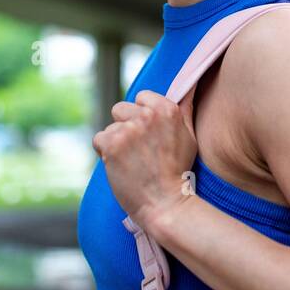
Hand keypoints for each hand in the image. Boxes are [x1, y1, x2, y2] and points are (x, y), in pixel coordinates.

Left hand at [93, 88, 198, 231]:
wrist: (166, 203)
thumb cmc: (178, 172)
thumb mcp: (189, 136)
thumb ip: (184, 109)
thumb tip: (189, 86)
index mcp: (167, 109)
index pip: (142, 97)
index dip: (142, 116)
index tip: (150, 136)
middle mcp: (147, 115)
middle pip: (121, 109)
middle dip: (127, 127)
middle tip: (140, 151)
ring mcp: (129, 129)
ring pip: (110, 127)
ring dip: (117, 142)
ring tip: (132, 161)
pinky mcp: (111, 144)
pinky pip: (99, 139)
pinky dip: (105, 153)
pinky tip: (121, 165)